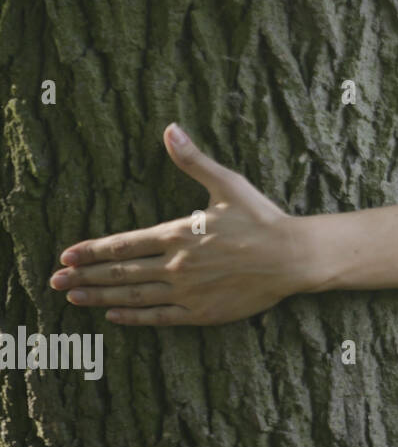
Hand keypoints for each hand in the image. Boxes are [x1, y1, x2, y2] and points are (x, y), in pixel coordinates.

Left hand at [49, 123, 305, 326]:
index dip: (93, 249)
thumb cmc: (262, 219)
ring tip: (74, 298)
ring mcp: (188, 291)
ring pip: (134, 297)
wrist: (293, 257)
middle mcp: (177, 265)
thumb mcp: (228, 184)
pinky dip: (134, 317)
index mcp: (179, 234)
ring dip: (100, 298)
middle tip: (55, 281)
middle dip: (85, 276)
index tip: (67, 255)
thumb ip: (194, 160)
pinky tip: (115, 316)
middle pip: (121, 273)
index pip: (125, 244)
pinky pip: (159, 317)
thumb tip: (170, 129)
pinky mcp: (202, 312)